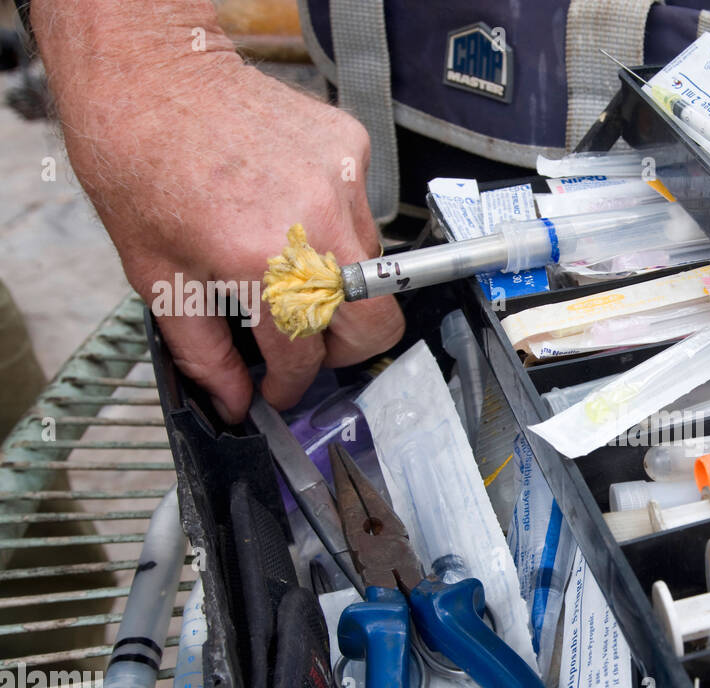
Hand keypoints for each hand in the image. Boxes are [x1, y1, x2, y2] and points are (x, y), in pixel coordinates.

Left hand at [35, 11, 402, 421]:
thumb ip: (205, 352)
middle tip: (307, 341)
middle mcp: (315, 225)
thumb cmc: (141, 166)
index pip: (305, 354)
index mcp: (261, 263)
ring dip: (335, 281)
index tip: (282, 386)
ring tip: (285, 261)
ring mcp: (342, 183)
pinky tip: (289, 208)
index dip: (292, 384)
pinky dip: (333, 225)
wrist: (152, 73)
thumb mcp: (158, 277)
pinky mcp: (353, 150)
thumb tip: (235, 400)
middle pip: (378, 323)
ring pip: (372, 269)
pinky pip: (363, 212)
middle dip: (345, 347)